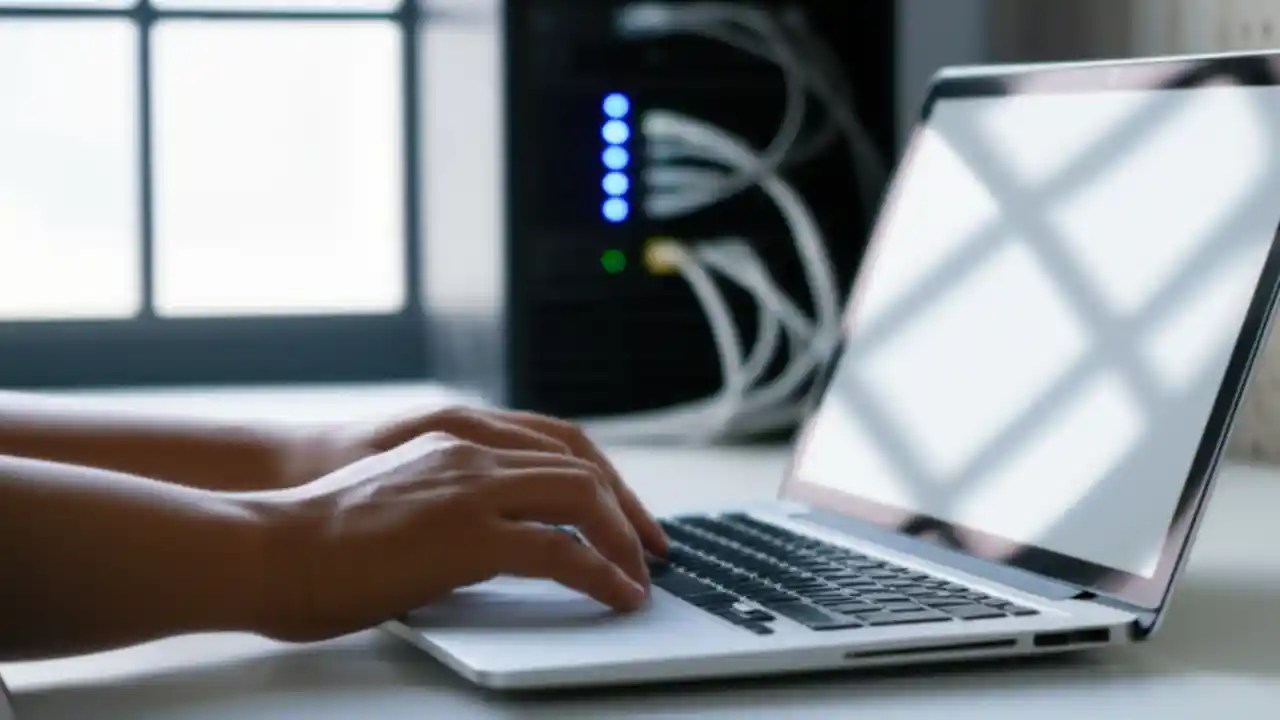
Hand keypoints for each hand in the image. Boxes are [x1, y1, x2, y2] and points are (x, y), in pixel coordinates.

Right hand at [288, 406, 667, 558]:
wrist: (266, 546)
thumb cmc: (314, 539)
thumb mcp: (396, 504)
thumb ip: (443, 507)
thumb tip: (481, 543)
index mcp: (454, 443)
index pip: (552, 447)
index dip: (598, 480)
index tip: (620, 516)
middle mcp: (470, 454)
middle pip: (579, 467)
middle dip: (624, 509)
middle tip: (650, 549)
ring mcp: (471, 489)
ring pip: (580, 497)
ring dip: (621, 539)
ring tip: (640, 576)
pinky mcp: (468, 535)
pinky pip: (561, 550)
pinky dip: (601, 573)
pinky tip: (617, 595)